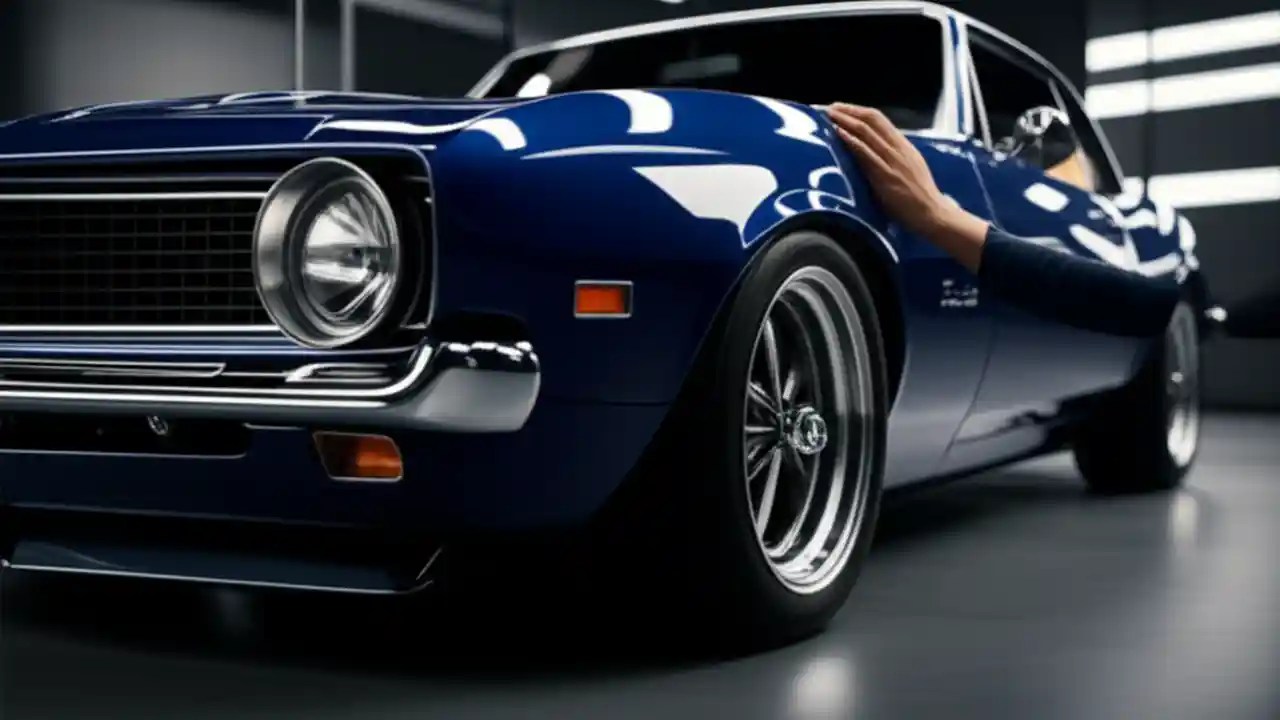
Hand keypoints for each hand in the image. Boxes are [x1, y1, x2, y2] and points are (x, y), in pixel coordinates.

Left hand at [827, 104, 989, 271]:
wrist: (932, 213)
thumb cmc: (919, 196)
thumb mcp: (909, 168)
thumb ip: (893, 158)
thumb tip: (872, 152)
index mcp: (904, 146)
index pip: (880, 120)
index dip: (860, 111)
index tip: (844, 108)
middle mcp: (898, 148)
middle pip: (872, 120)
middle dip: (850, 111)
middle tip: (831, 108)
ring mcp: (892, 160)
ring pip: (867, 132)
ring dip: (846, 121)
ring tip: (829, 115)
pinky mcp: (885, 175)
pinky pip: (866, 153)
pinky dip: (851, 140)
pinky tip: (839, 133)